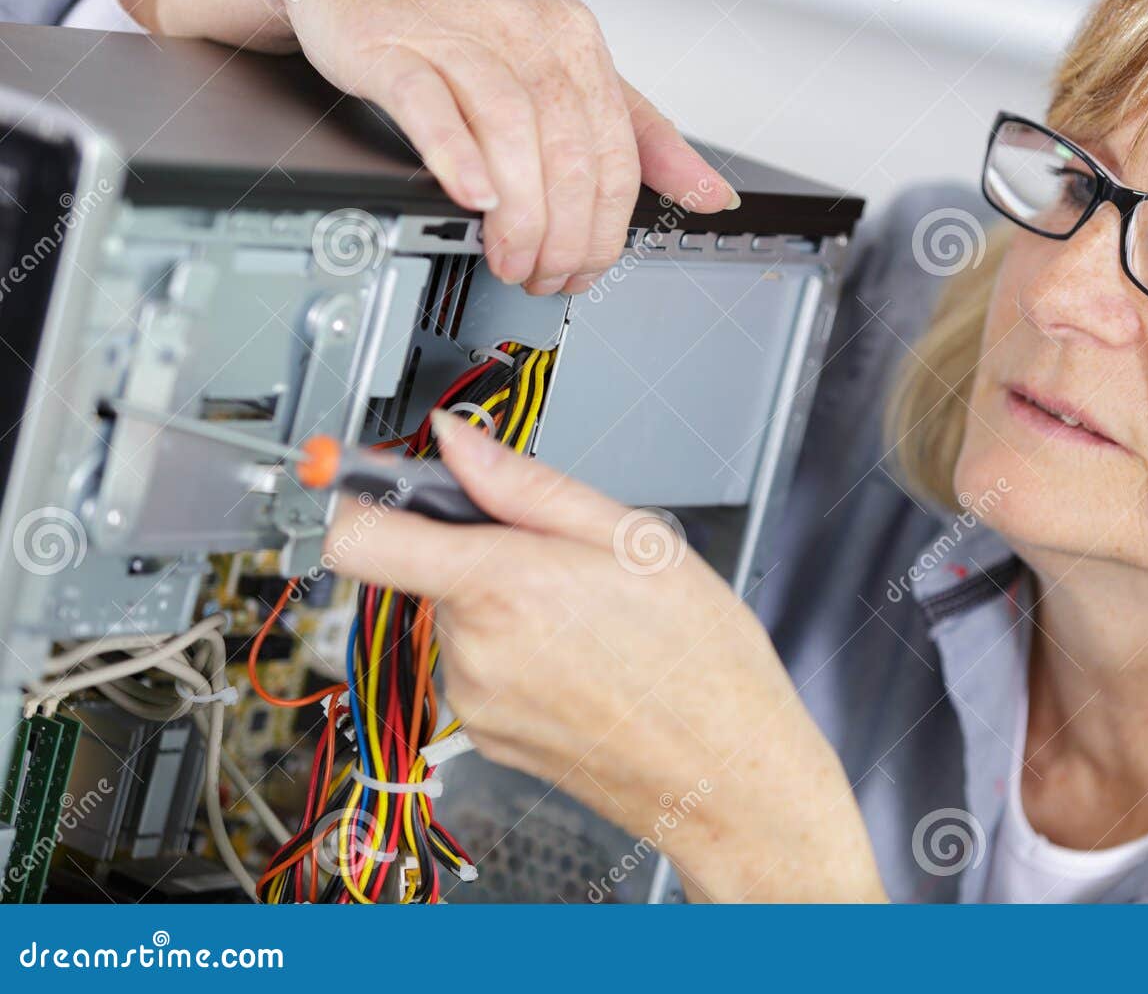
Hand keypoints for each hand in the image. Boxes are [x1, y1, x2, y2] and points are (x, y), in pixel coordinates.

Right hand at [119, 0, 738, 293]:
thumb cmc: (466, 17)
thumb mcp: (568, 65)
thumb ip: (641, 134)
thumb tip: (714, 194)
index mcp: (574, 41)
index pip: (614, 151)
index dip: (607, 226)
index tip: (589, 269)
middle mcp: (524, 32)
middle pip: (568, 148)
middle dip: (564, 231)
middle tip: (547, 275)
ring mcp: (457, 35)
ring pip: (509, 129)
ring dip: (519, 211)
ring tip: (511, 258)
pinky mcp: (391, 44)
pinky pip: (430, 101)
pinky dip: (455, 154)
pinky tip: (470, 197)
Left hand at [324, 411, 885, 902]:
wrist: (727, 772)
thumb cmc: (700, 660)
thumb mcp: (634, 538)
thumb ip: (527, 484)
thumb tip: (459, 442)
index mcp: (503, 586)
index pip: (361, 539)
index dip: (354, 498)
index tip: (361, 478)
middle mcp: (473, 650)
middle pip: (426, 570)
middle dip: (483, 552)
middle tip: (562, 560)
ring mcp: (475, 701)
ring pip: (458, 621)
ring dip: (506, 607)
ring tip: (591, 620)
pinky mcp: (487, 738)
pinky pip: (479, 670)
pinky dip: (517, 655)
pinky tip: (583, 662)